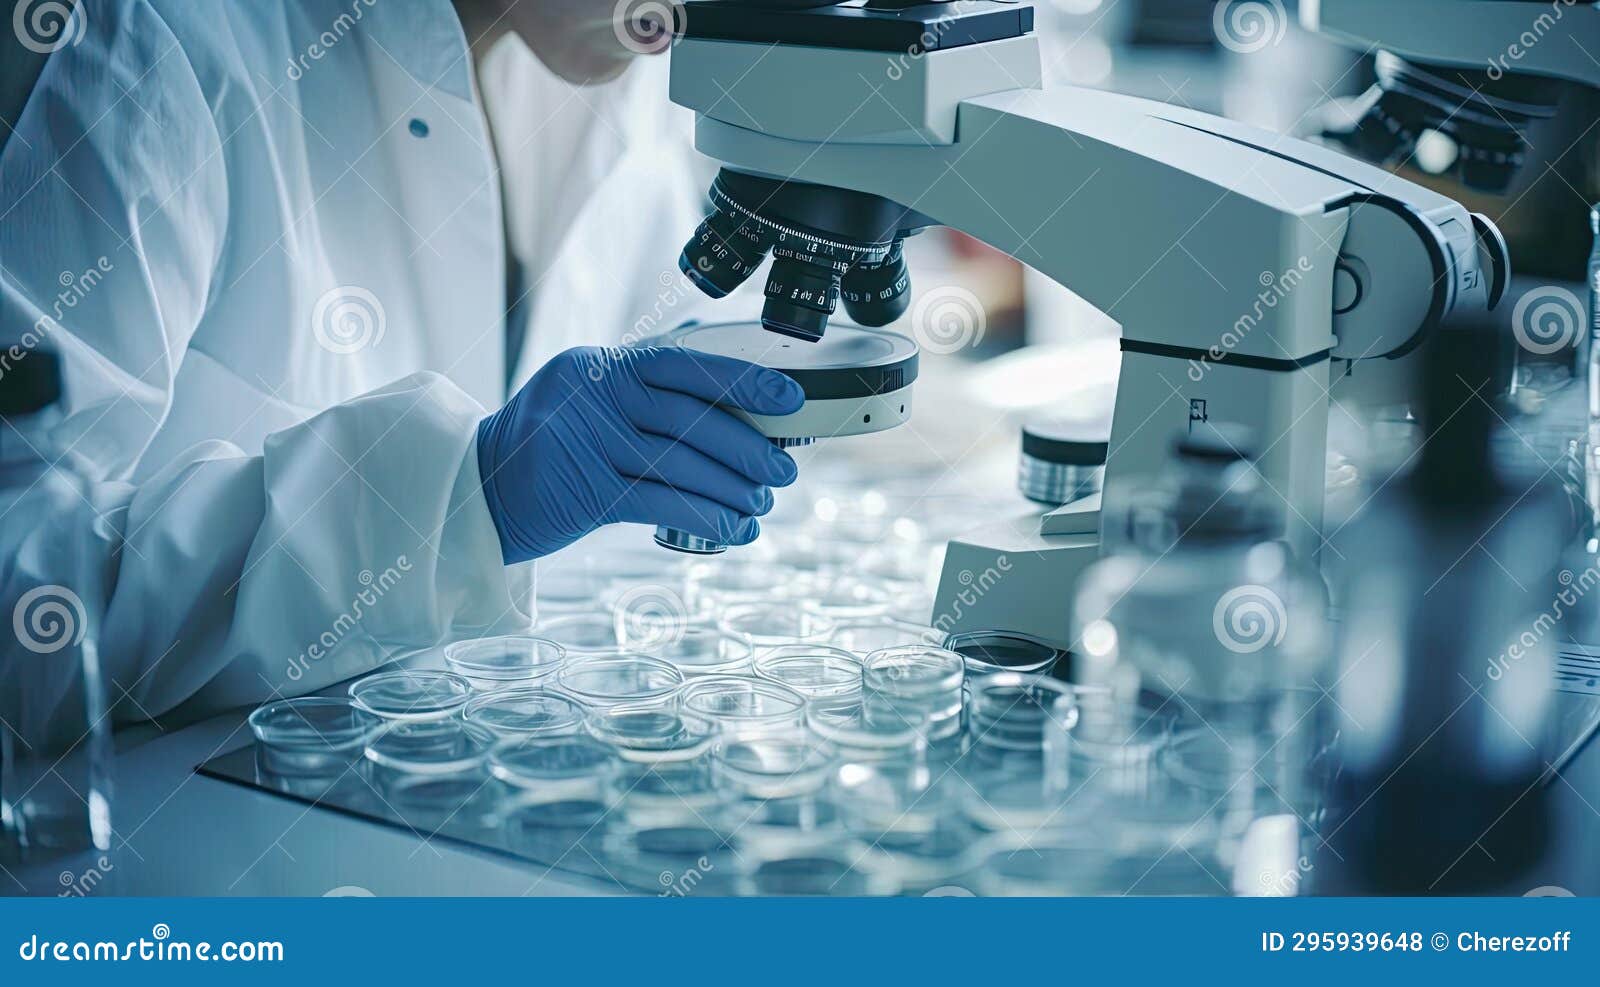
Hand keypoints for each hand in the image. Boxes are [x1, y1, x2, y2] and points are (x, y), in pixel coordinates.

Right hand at [477, 346, 803, 563]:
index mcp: (602, 365)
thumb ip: (649, 401)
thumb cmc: (556, 448)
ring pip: (679, 463)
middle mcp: (592, 394)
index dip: (743, 380)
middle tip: (783, 471)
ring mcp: (584, 440)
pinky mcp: (582, 490)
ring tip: (761, 506)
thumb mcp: (593, 404)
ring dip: (731, 490)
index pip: (685, 365)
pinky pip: (659, 502)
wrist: (481, 490)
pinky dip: (704, 516)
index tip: (791, 398)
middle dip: (746, 447)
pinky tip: (733, 530)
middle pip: (689, 417)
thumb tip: (741, 419)